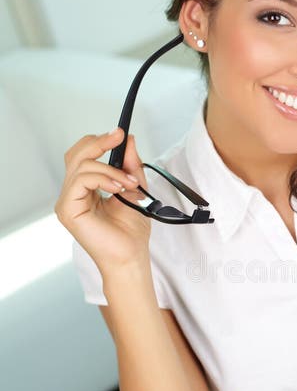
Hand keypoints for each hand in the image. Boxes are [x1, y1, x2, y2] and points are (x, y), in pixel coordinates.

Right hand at [55, 128, 150, 272]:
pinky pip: (80, 180)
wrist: (130, 257)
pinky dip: (102, 178)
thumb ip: (130, 165)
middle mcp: (73, 194)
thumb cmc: (131, 233)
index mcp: (85, 189)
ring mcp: (67, 202)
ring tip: (129, 183)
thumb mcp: (135, 188)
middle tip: (119, 138)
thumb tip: (127, 140)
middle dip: (99, 143)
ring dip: (110, 169)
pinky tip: (118, 188)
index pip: (82, 156)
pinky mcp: (68, 210)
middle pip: (76, 154)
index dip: (98, 142)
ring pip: (81, 165)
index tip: (120, 134)